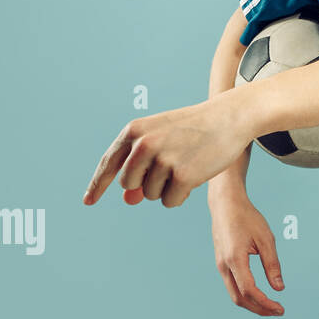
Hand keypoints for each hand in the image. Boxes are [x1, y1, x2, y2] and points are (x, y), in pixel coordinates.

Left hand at [82, 92, 254, 207]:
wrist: (230, 117)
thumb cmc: (194, 129)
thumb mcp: (163, 140)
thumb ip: (141, 166)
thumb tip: (129, 199)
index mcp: (134, 131)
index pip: (109, 163)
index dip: (98, 184)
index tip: (88, 201)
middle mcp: (144, 144)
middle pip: (129, 183)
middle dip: (145, 183)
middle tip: (170, 166)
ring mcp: (163, 160)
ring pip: (150, 194)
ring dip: (167, 187)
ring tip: (187, 163)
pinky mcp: (183, 176)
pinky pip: (170, 201)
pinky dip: (181, 195)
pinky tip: (195, 175)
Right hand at [210, 193, 284, 315]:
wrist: (226, 205)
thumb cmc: (247, 218)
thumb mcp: (266, 239)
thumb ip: (272, 264)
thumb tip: (279, 288)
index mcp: (235, 259)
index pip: (249, 290)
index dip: (265, 303)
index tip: (280, 308)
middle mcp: (224, 266)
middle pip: (239, 299)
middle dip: (259, 309)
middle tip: (278, 311)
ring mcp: (220, 266)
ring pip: (234, 294)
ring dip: (252, 304)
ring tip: (271, 306)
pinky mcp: (221, 264)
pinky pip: (232, 286)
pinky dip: (246, 295)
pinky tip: (259, 295)